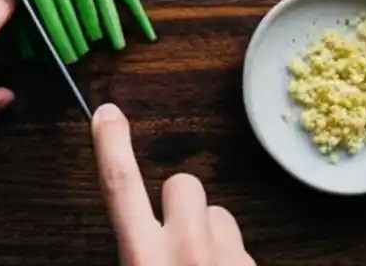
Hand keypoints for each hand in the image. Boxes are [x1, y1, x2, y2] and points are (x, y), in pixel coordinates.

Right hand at [92, 104, 254, 265]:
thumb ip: (133, 255)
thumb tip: (133, 237)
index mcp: (145, 259)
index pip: (121, 185)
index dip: (112, 144)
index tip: (107, 114)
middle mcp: (189, 252)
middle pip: (183, 184)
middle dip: (179, 201)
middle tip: (174, 241)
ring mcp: (230, 259)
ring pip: (219, 216)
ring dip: (211, 235)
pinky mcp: (258, 265)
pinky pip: (243, 247)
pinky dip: (232, 260)